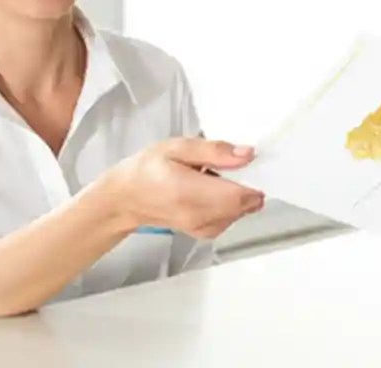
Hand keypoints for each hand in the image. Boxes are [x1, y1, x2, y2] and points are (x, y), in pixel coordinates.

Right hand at [105, 137, 264, 238]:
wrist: (126, 199)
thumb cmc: (148, 169)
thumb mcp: (178, 147)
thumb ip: (215, 150)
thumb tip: (247, 154)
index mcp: (190, 193)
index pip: (240, 196)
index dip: (254, 178)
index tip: (249, 162)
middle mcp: (199, 216)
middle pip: (245, 205)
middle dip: (246, 183)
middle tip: (228, 165)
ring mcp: (203, 228)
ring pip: (241, 212)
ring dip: (237, 193)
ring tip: (214, 177)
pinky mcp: (206, 233)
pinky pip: (231, 218)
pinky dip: (229, 203)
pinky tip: (212, 190)